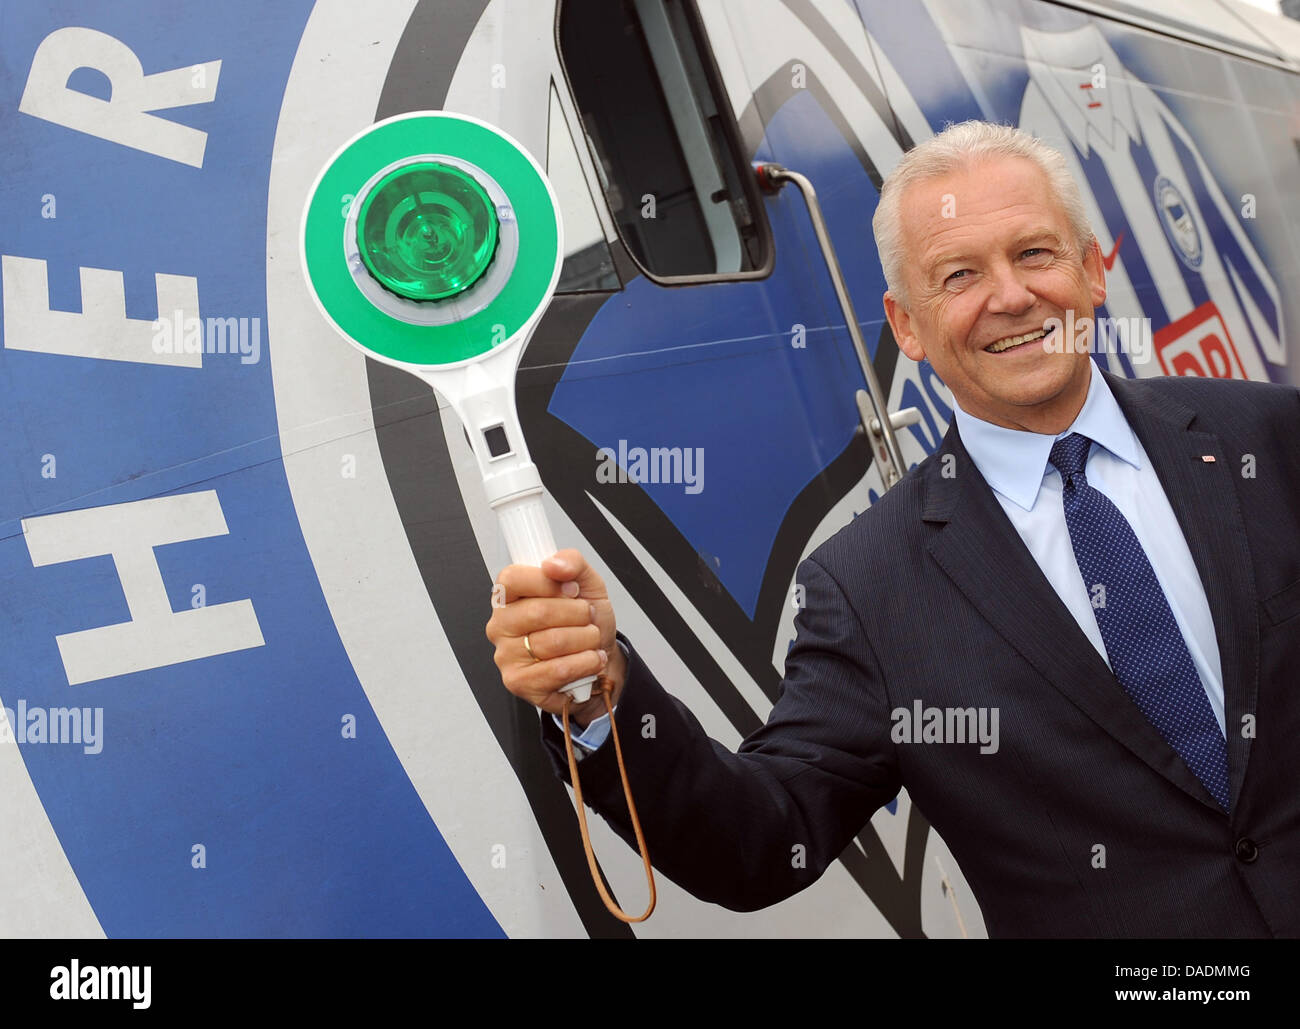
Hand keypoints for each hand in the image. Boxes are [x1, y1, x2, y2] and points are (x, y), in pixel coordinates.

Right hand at [486, 549, 626, 727]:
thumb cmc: (584, 622)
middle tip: (588, 617)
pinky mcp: (519, 682)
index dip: (548, 583)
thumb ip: (572, 563)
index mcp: (509, 596)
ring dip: (586, 639)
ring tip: (591, 639)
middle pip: (538, 611)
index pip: (512, 579)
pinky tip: (591, 659)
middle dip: (578, 613)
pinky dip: (585, 662)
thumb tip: (554, 564)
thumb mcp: (586, 584)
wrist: (597, 659)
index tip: (572, 589)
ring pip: (553, 642)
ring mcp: (506, 655)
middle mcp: (501, 625)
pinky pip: (558, 670)